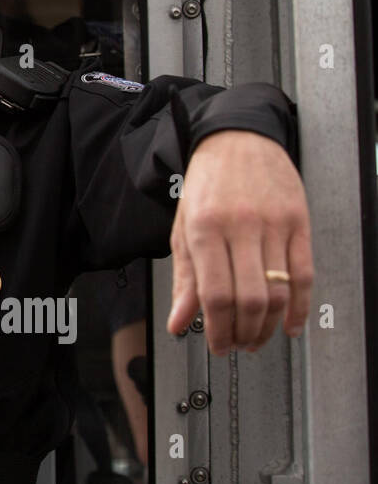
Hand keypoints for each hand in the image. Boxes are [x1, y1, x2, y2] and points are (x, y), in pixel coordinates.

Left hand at [165, 129, 312, 354]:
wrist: (239, 138)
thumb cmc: (208, 183)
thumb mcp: (183, 226)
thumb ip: (184, 278)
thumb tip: (179, 323)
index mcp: (205, 228)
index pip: (214, 294)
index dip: (218, 329)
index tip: (217, 344)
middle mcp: (240, 227)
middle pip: (249, 298)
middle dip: (244, 332)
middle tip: (238, 346)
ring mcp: (274, 225)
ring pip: (279, 290)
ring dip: (269, 325)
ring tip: (258, 338)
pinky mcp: (299, 223)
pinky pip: (304, 274)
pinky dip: (300, 306)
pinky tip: (291, 324)